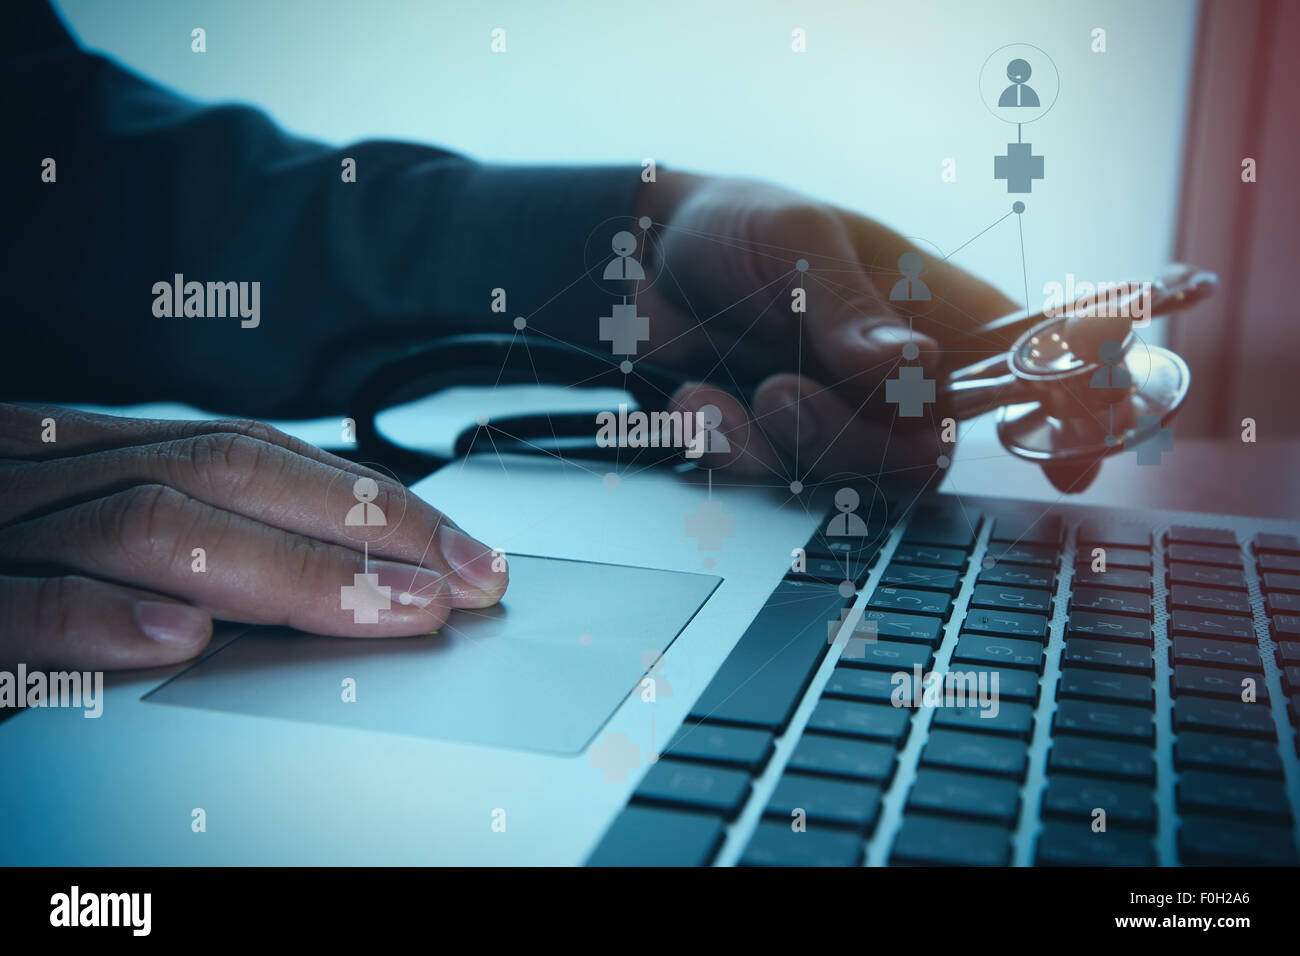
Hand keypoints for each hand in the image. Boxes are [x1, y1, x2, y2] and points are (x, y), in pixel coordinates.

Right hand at [0, 405, 506, 670]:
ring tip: (386, 609)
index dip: (372, 502)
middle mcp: (51, 472)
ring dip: (284, 572)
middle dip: (365, 530)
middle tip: (466, 581)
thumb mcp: (84, 539)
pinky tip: (178, 642)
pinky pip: (14, 604)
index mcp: (95, 454)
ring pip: (150, 524)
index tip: (467, 554)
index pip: (259, 457)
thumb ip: (190, 550)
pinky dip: (95, 621)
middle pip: (231, 475)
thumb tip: (339, 584)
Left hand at [636, 173, 1098, 492]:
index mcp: (937, 311)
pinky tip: (693, 403)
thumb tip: (918, 369)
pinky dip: (727, 449)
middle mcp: (901, 381)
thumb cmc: (738, 231)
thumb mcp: (796, 242)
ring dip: (788, 445)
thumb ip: (852, 310)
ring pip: (853, 484)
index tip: (1070, 465)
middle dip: (853, 439)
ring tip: (736, 389)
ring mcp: (840, 422)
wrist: (635, 264)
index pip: (1032, 363)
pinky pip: (773, 486)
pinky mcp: (778, 454)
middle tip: (781, 390)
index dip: (1071, 415)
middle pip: (926, 455)